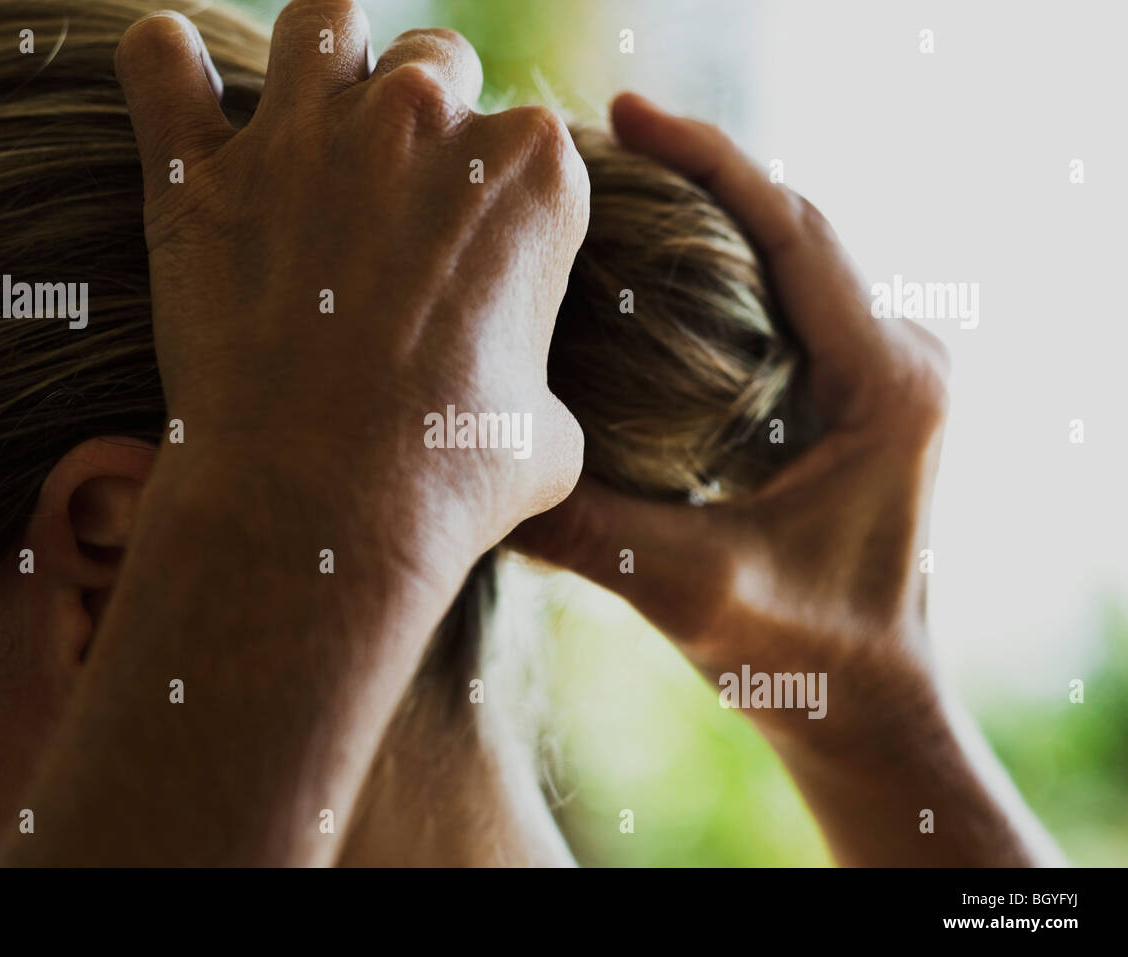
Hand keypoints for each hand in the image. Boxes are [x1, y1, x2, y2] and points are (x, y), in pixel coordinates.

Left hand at [115, 0, 587, 581]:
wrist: (323, 506)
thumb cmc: (449, 476)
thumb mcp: (544, 434)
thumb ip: (537, 384)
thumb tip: (525, 409)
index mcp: (531, 171)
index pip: (523, 135)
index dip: (493, 191)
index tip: (465, 248)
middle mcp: (425, 120)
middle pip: (434, 61)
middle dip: (421, 114)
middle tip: (390, 194)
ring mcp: (307, 134)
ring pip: (321, 22)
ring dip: (322, 58)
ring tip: (308, 116)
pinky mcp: (199, 172)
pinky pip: (159, 60)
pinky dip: (164, 69)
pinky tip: (178, 94)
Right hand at [514, 93, 1066, 865]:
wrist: (865, 698)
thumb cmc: (802, 655)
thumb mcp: (688, 592)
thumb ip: (586, 532)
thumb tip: (472, 480)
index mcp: (886, 381)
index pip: (793, 229)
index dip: (709, 157)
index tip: (627, 113)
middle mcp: (897, 356)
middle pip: (789, 225)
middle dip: (697, 173)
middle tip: (595, 145)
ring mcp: (879, 368)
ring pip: (786, 255)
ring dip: (707, 212)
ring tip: (612, 187)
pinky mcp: (852, 388)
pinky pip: (783, 296)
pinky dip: (717, 264)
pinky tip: (648, 263)